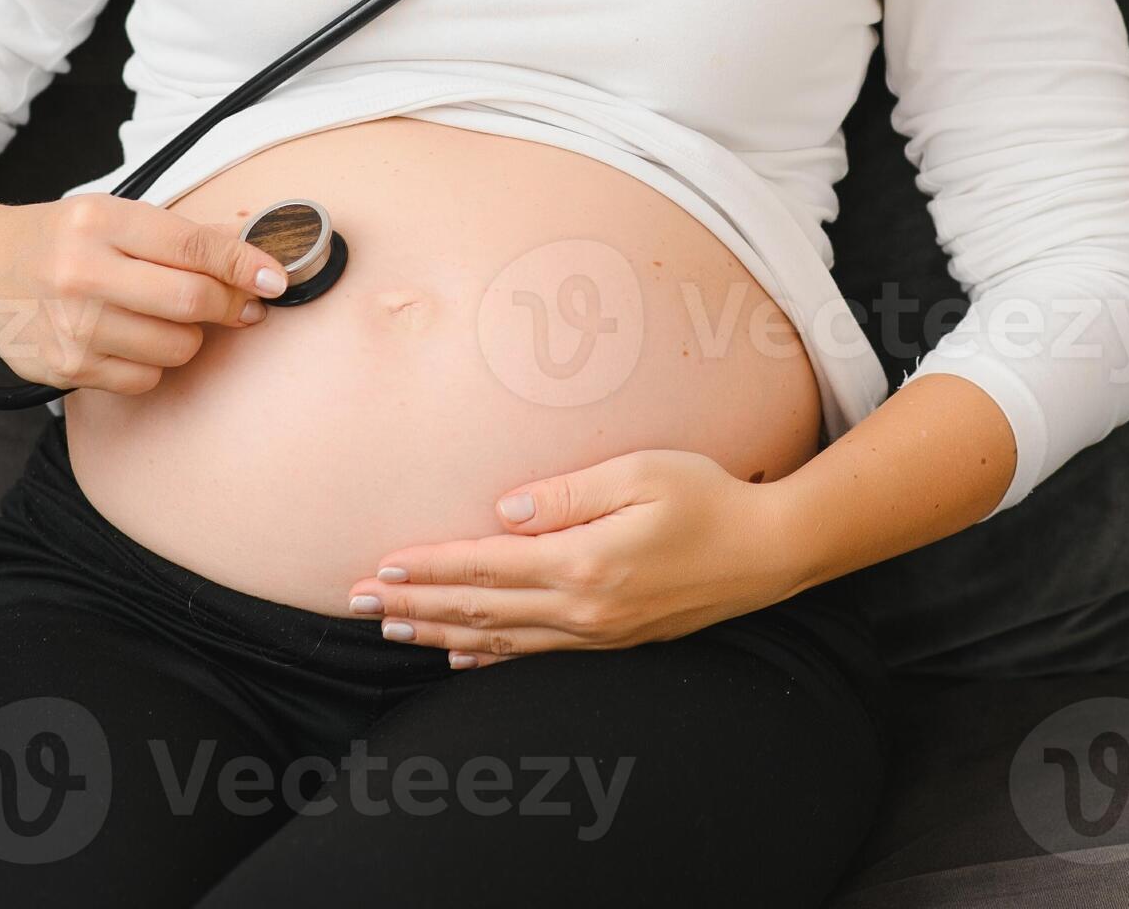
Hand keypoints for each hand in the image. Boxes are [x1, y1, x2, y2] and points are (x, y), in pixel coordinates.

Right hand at [0, 194, 287, 396]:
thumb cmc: (57, 240)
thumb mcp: (112, 215)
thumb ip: (182, 231)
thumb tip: (254, 240)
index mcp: (98, 221)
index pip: (192, 246)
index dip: (244, 263)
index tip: (275, 277)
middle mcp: (81, 272)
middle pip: (191, 301)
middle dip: (231, 305)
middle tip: (243, 305)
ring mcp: (70, 325)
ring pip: (176, 347)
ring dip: (190, 336)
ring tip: (167, 318)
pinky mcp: (64, 368)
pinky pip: (144, 378)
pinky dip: (153, 362)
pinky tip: (132, 339)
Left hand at [341, 450, 809, 667]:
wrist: (769, 552)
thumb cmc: (708, 497)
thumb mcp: (641, 473)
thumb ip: (567, 494)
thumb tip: (502, 513)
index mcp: (582, 563)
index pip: (484, 567)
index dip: (427, 568)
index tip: (379, 568)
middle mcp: (582, 608)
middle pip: (480, 607)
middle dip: (415, 604)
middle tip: (359, 603)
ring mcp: (597, 632)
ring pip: (500, 637)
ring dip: (441, 630)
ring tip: (393, 628)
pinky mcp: (613, 639)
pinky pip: (537, 654)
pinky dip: (491, 655)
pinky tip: (462, 655)